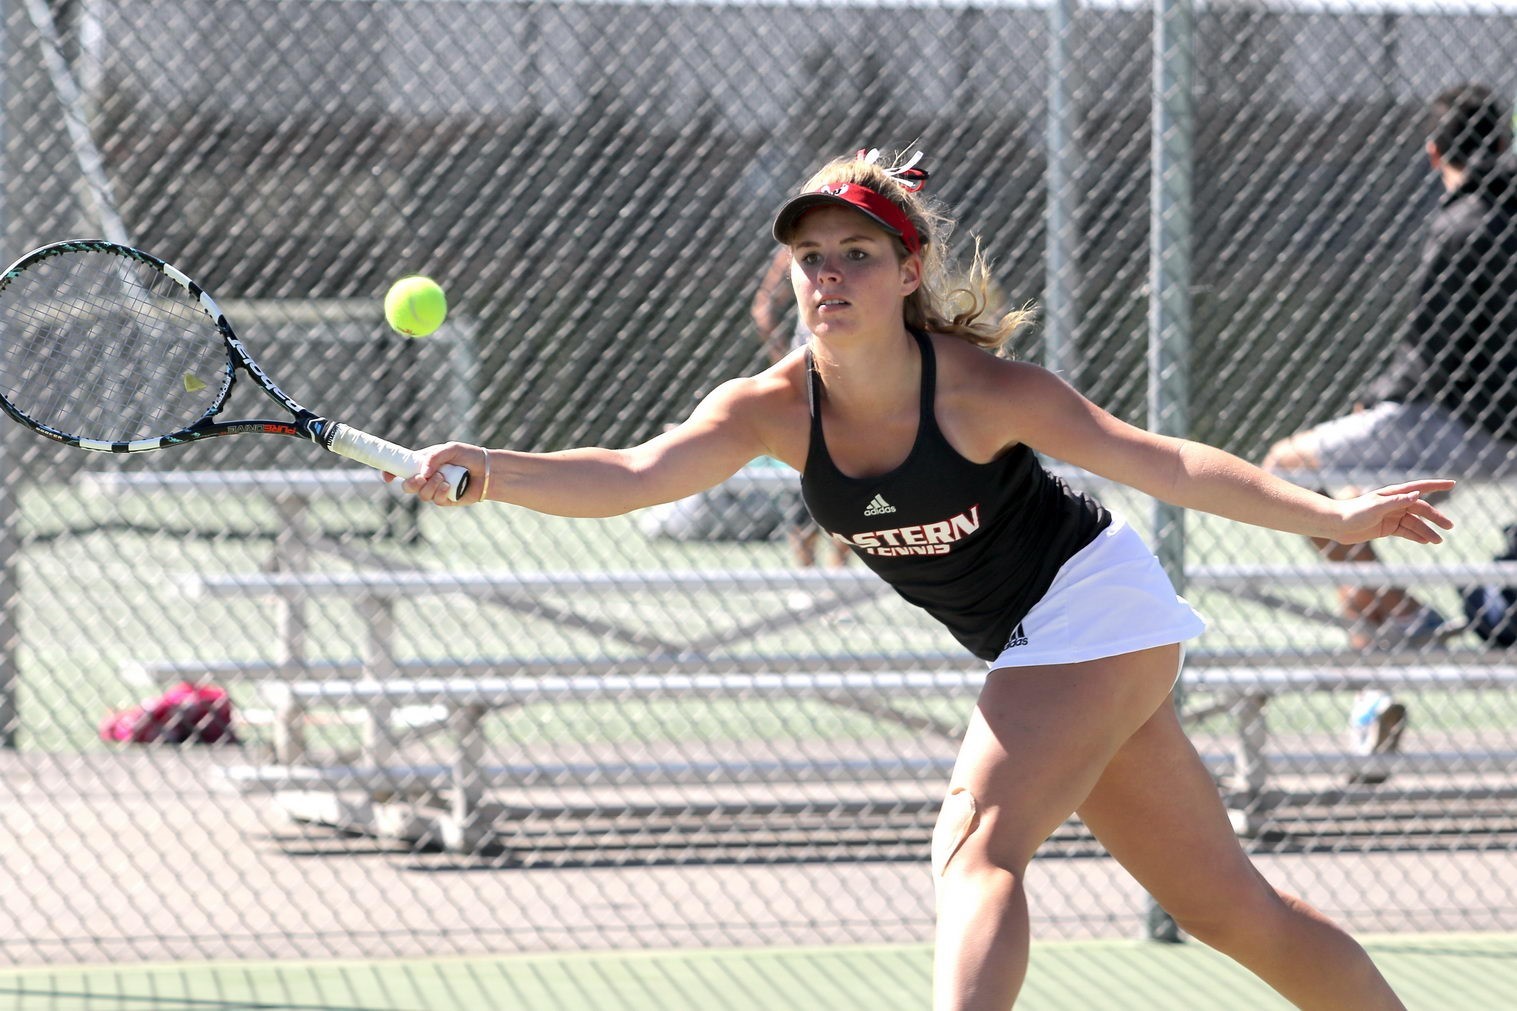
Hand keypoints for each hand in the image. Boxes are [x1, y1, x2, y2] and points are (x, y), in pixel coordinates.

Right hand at [387, 442, 490, 506]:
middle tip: (421, 478)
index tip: (387, 476)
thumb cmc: (468, 456)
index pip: (401, 468)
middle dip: (410, 483)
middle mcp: (427, 477)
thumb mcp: (450, 449)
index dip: (390, 473)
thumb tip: (422, 473)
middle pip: (407, 486)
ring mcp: (435, 490)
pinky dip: (440, 492)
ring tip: (443, 477)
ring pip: (421, 495)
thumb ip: (434, 457)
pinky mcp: (445, 500)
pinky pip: (435, 500)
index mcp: (423, 463)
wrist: (487, 470)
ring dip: (430, 486)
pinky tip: (449, 485)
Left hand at [1331, 479, 1455, 544]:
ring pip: (1414, 523)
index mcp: (1393, 494)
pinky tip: (1426, 541)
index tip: (1453, 484)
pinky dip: (1416, 536)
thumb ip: (1397, 501)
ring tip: (1438, 541)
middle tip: (1450, 526)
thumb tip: (1417, 494)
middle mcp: (1395, 504)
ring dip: (1427, 531)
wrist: (1336, 524)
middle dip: (1435, 517)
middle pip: (1421, 509)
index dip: (1436, 485)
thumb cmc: (1354, 512)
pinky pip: (1406, 532)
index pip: (1419, 487)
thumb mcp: (1376, 507)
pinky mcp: (1387, 528)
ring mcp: (1392, 516)